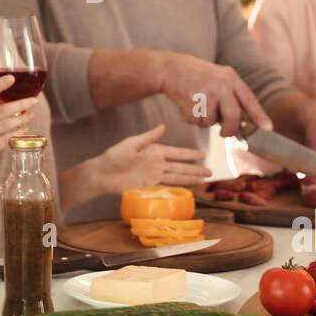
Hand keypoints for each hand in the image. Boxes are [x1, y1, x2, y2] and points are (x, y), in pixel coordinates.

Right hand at [0, 75, 37, 185]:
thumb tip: (17, 91)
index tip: (12, 78)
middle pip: (1, 110)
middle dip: (20, 104)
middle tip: (33, 101)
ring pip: (6, 125)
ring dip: (22, 119)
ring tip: (30, 115)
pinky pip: (7, 138)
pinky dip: (18, 132)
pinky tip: (24, 128)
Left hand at [89, 124, 212, 194]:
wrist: (103, 174)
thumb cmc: (114, 156)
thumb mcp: (132, 143)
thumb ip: (149, 137)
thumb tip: (163, 126)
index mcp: (155, 151)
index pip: (177, 153)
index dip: (190, 154)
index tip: (203, 154)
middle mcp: (158, 164)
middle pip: (181, 167)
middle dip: (196, 169)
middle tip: (211, 171)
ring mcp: (154, 176)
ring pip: (178, 177)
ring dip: (191, 179)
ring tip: (205, 181)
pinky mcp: (149, 186)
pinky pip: (168, 187)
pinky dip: (179, 188)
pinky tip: (188, 190)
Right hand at [156, 52, 271, 136]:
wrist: (170, 68)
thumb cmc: (198, 76)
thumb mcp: (220, 78)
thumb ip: (232, 95)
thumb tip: (245, 119)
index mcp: (230, 78)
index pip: (249, 100)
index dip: (259, 116)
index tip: (268, 128)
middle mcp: (220, 84)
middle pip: (233, 116)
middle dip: (229, 130)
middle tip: (224, 133)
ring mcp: (204, 92)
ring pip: (210, 122)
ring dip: (203, 120)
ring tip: (197, 105)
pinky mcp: (189, 101)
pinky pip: (195, 122)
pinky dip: (190, 118)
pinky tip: (187, 104)